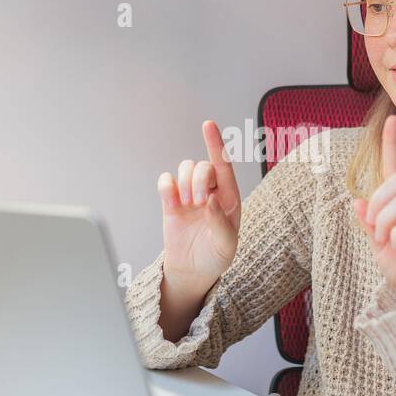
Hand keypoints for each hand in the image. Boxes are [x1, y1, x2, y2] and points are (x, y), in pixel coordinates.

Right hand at [158, 119, 241, 295]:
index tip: (208, 125)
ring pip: (185, 168)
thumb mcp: (226, 244)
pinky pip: (165, 181)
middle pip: (203, 165)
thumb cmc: (215, 256)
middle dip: (199, 181)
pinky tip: (173, 203)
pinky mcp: (171, 201)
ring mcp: (189, 194)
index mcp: (229, 197)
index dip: (215, 144)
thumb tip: (212, 199)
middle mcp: (210, 190)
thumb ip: (220, 222)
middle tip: (198, 203)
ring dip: (185, 184)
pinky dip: (167, 187)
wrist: (192, 270)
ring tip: (188, 206)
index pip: (224, 164)